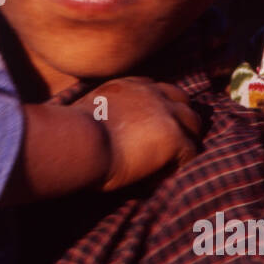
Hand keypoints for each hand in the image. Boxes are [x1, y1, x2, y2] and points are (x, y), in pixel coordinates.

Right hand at [75, 77, 200, 190]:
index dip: (158, 107)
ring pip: (193, 124)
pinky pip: (190, 152)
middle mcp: (150, 92)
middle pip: (181, 101)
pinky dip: (178, 165)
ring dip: (185, 141)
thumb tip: (88, 130)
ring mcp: (166, 113)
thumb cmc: (70, 135)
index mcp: (127, 86)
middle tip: (169, 144)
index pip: (155, 89)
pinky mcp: (174, 136)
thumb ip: (98, 113)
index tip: (152, 125)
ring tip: (170, 163)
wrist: (78, 142)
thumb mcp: (84, 113)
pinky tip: (160, 177)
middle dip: (179, 119)